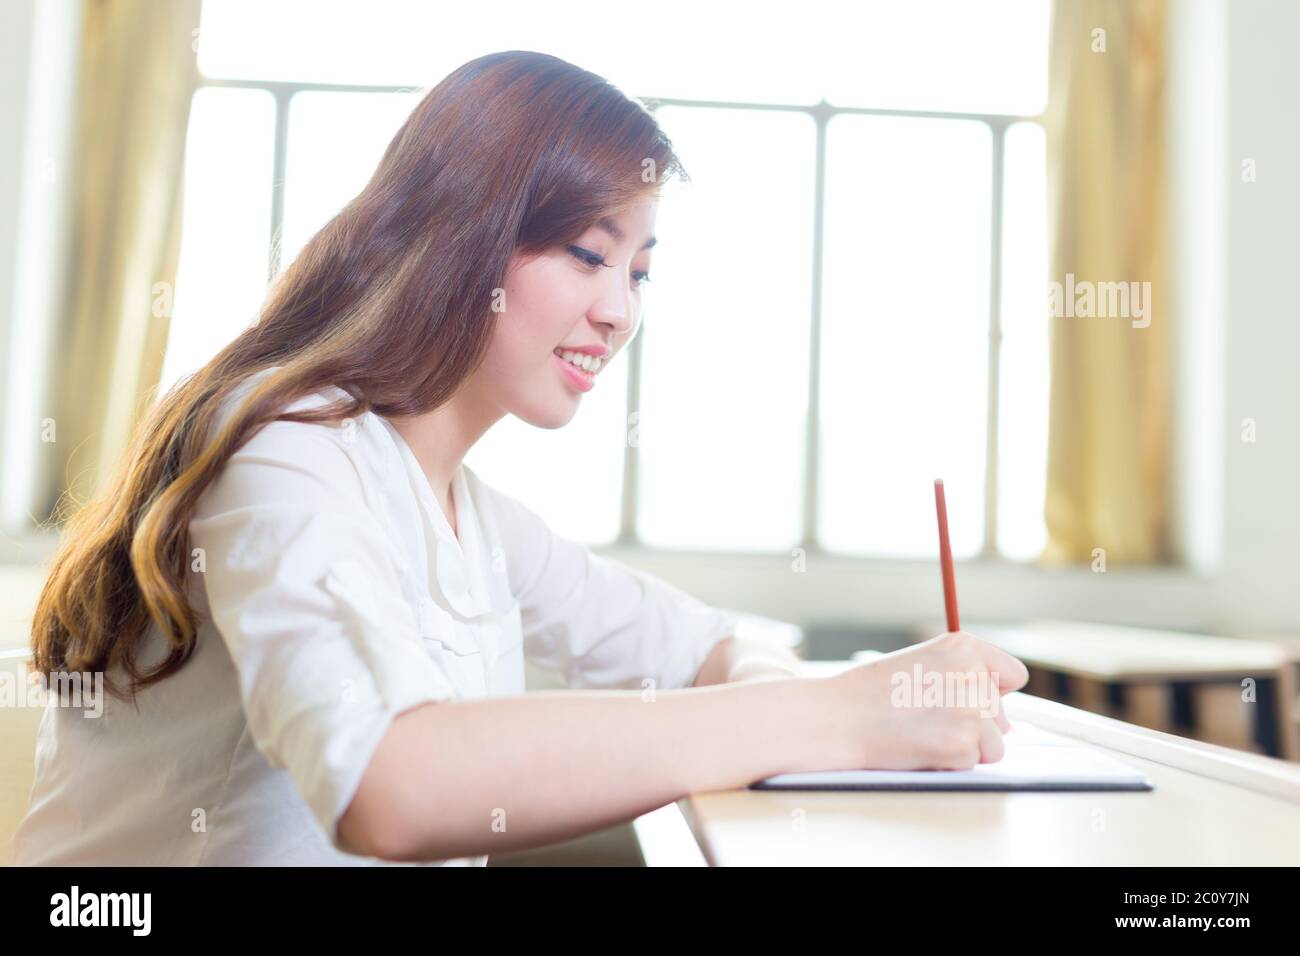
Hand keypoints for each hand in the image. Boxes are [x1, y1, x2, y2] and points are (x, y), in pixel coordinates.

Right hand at [818, 630, 1029, 770]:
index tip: (963, 699)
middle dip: (973, 723)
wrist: (836, 718)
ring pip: (994, 742)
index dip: (990, 692)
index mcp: (963, 646)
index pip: (1011, 675)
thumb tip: (1001, 715)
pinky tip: (920, 746)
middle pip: (1001, 713)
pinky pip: (975, 762)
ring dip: (966, 746)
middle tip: (926, 718)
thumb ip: (960, 677)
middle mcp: (972, 672)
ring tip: (923, 732)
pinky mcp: (963, 742)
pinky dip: (951, 762)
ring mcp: (969, 709)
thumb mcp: (920, 663)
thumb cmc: (868, 694)